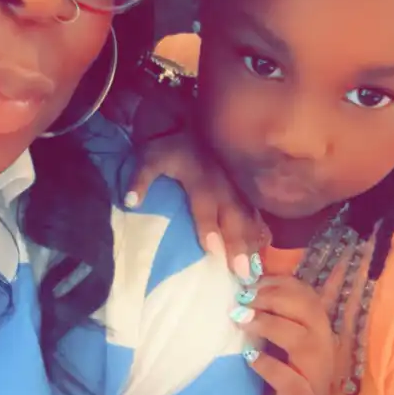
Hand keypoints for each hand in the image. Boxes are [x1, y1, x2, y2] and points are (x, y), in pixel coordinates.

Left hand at [126, 130, 270, 267]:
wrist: (191, 121)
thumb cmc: (169, 146)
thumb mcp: (149, 157)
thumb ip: (141, 179)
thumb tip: (129, 201)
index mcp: (200, 180)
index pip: (205, 209)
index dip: (209, 229)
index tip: (214, 252)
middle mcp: (223, 186)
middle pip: (233, 218)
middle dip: (238, 245)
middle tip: (243, 272)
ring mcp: (237, 186)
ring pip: (248, 216)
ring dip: (252, 241)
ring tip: (257, 266)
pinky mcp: (244, 186)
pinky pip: (256, 209)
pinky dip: (260, 228)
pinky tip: (264, 247)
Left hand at [235, 241, 373, 394]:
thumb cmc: (271, 375)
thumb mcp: (268, 338)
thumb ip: (263, 311)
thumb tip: (240, 274)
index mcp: (316, 328)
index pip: (306, 295)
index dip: (278, 284)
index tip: (248, 282)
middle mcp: (323, 347)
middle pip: (307, 311)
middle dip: (272, 299)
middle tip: (242, 300)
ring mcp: (317, 374)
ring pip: (301, 340)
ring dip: (269, 325)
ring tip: (241, 321)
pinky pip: (289, 378)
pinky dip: (268, 365)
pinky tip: (249, 358)